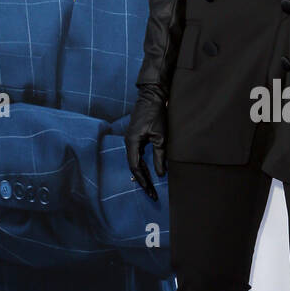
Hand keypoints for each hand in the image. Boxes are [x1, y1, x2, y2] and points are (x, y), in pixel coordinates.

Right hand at [125, 84, 167, 200]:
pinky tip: (148, 171)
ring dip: (142, 173)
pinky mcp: (135, 136)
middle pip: (134, 166)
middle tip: (152, 193)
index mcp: (132, 143)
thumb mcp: (161, 137)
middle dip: (143, 180)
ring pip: (135, 161)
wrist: (152, 97)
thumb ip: (160, 156)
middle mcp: (129, 142)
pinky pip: (137, 154)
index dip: (143, 180)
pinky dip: (142, 164)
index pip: (135, 167)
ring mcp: (131, 139)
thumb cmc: (156, 114)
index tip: (151, 191)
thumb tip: (160, 174)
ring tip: (151, 186)